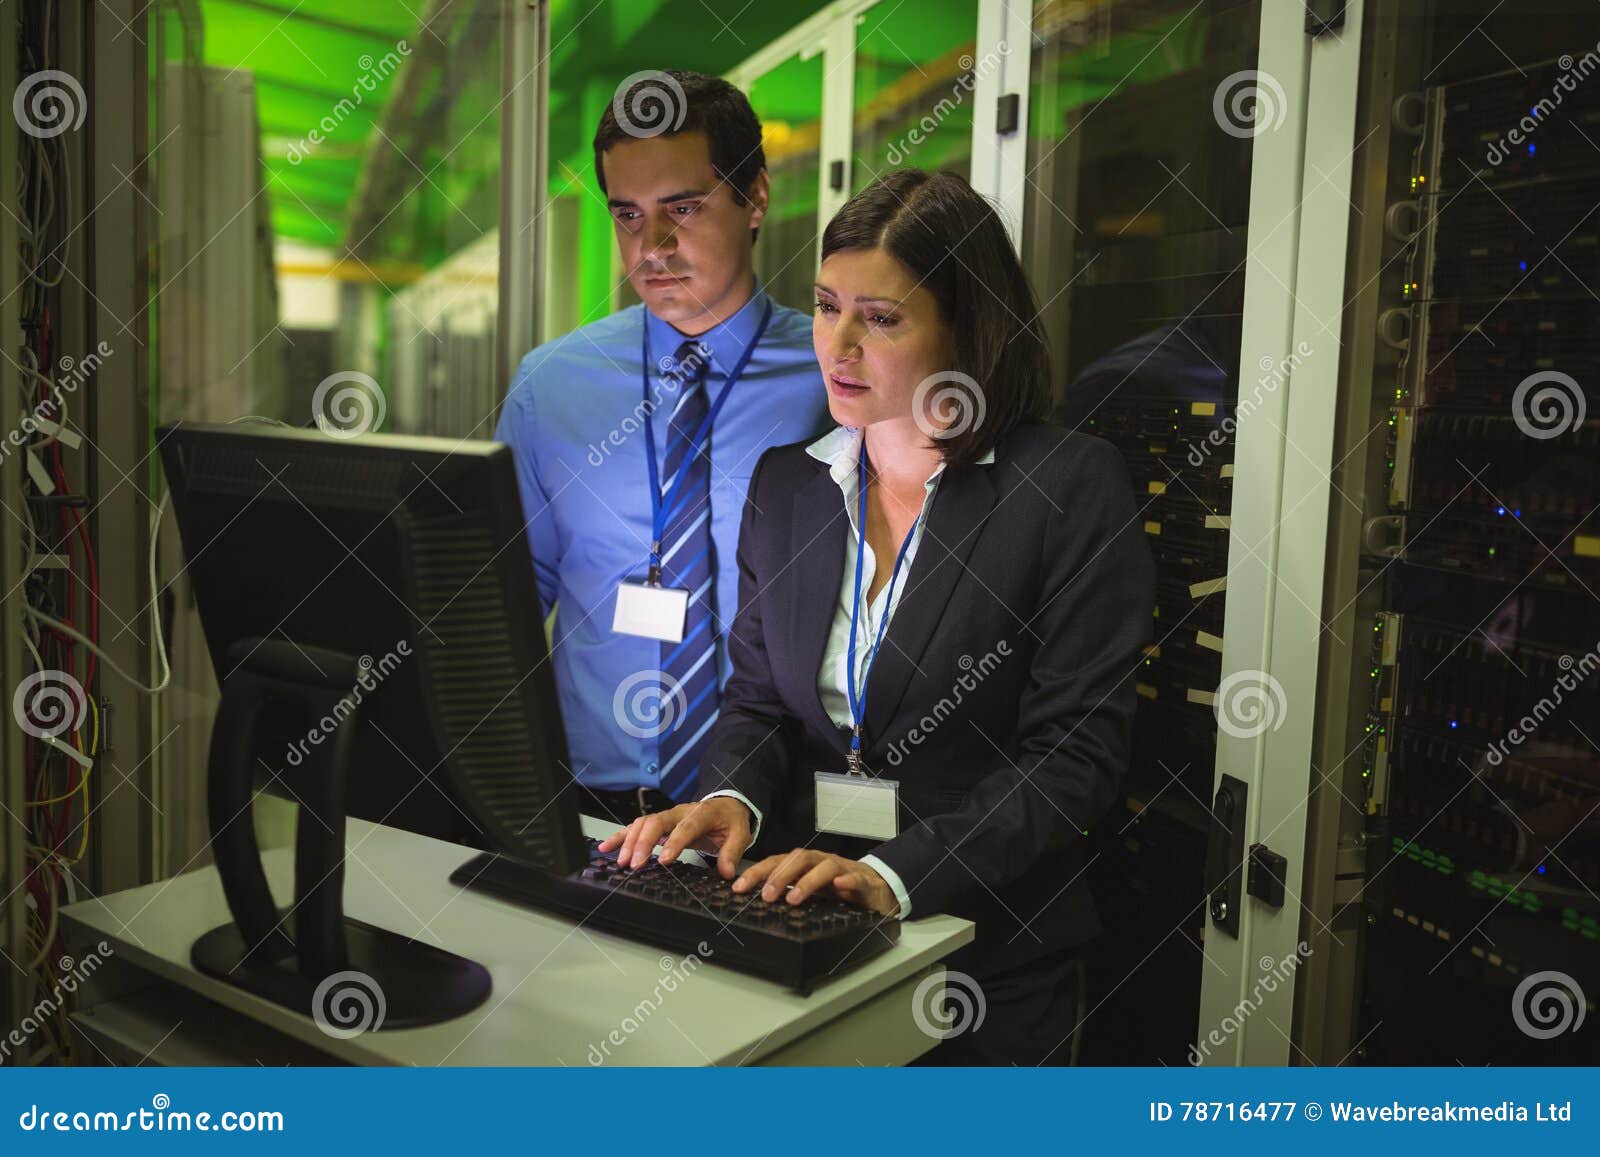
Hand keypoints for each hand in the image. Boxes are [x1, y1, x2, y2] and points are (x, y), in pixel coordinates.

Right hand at [596, 797, 752, 877]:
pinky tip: (606, 847)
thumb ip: (732, 852)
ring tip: (621, 862)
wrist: (726, 805)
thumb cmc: (730, 820)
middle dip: (643, 843)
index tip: (663, 860)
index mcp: (701, 814)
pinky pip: (636, 827)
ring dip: (629, 841)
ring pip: (642, 823)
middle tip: (635, 865)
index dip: (673, 842)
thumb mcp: (740, 834)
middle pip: (656, 822)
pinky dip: (621, 836)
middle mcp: (679, 812)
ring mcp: (667, 816)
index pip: (685, 827)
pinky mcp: (657, 823)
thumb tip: (725, 872)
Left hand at [732, 848, 899, 916]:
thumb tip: (756, 901)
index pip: (777, 862)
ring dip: (808, 881)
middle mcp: (822, 862)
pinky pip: (856, 878)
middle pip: (799, 860)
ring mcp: (843, 870)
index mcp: (806, 865)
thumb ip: (788, 893)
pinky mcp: (864, 882)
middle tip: (766, 895)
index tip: (738, 887)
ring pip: (825, 867)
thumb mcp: (810, 892)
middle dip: (780, 875)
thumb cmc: (839, 889)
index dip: (757, 873)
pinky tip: (839, 887)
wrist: (876, 889)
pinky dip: (847, 881)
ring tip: (794, 898)